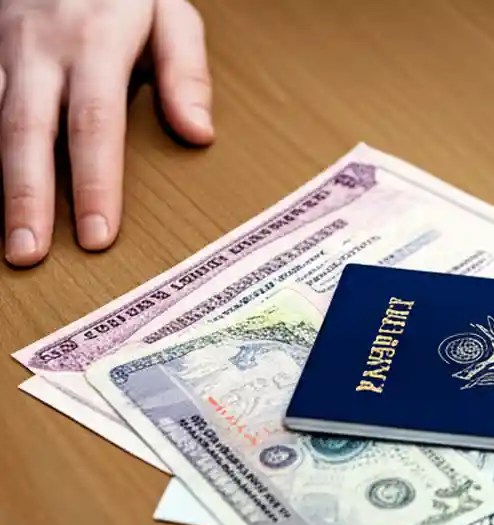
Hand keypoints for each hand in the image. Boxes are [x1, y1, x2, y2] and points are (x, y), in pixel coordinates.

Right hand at [0, 0, 212, 266]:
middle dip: (28, 197)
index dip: (94, 183)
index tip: (98, 236)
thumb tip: (198, 134)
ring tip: (8, 238)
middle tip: (29, 254)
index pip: (95, 124)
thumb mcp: (170, 13)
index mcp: (95, 41)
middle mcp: (39, 47)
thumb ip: (185, 71)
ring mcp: (2, 47)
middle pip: (27, 132)